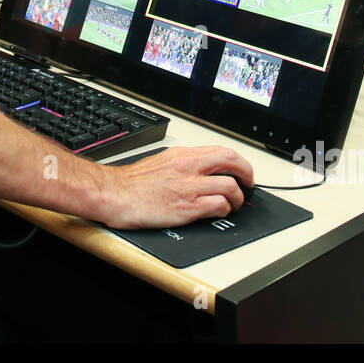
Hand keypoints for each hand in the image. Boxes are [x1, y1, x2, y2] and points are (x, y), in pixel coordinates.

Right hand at [101, 146, 254, 229]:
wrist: (115, 194)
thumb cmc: (132, 183)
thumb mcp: (161, 161)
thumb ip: (183, 163)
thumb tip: (201, 169)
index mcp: (183, 155)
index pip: (222, 150)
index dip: (238, 162)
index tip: (241, 171)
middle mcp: (189, 167)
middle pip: (231, 161)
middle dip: (246, 173)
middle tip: (248, 183)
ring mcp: (189, 186)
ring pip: (230, 186)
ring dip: (238, 197)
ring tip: (234, 204)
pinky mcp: (187, 207)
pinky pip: (218, 205)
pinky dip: (224, 209)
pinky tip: (219, 212)